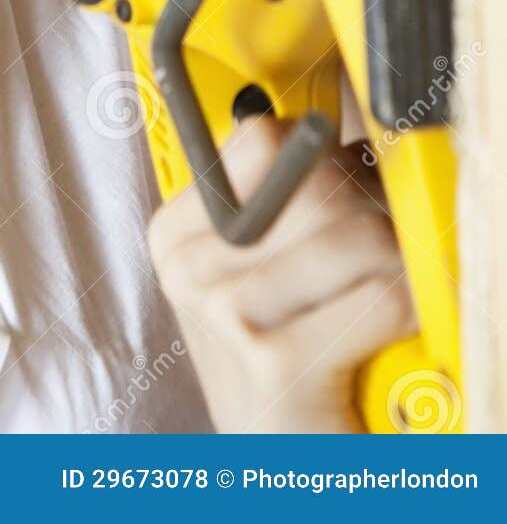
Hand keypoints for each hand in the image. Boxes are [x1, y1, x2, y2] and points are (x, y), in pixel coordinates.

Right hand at [147, 117, 418, 433]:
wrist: (287, 470)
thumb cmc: (290, 367)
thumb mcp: (268, 273)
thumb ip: (285, 196)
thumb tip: (333, 114)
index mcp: (177, 233)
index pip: (261, 139)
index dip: (319, 161)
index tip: (335, 196)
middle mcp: (188, 268)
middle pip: (314, 179)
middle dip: (367, 214)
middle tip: (370, 261)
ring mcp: (225, 313)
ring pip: (357, 234)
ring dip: (395, 268)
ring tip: (382, 298)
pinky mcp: (274, 360)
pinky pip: (382, 297)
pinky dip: (407, 312)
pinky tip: (388, 334)